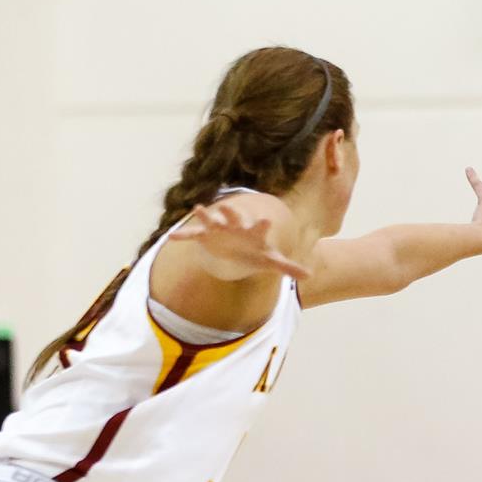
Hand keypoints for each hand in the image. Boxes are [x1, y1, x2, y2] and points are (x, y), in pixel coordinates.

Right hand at [170, 199, 311, 278]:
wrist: (236, 249)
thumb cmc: (255, 252)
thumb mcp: (270, 261)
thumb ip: (287, 267)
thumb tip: (310, 275)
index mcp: (253, 232)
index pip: (260, 227)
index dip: (262, 225)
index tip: (266, 221)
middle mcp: (236, 226)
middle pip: (234, 217)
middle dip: (230, 212)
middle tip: (227, 206)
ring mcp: (219, 229)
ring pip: (212, 220)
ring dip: (206, 216)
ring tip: (198, 208)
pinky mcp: (205, 236)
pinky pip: (193, 235)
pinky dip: (183, 236)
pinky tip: (171, 237)